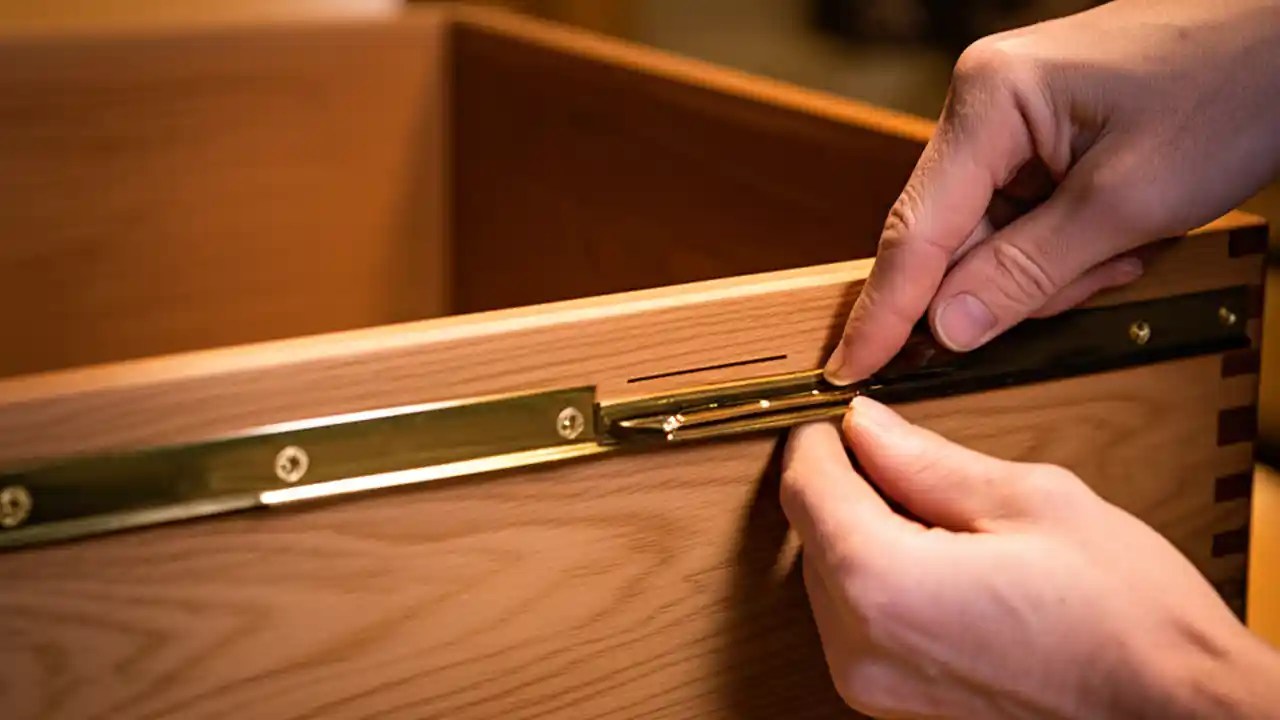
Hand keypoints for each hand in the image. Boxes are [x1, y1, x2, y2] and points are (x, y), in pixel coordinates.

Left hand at [780, 397, 1279, 718]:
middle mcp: (860, 646)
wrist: (1176, 712)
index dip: (821, 438)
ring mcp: (871, 684)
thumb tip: (868, 425)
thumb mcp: (1030, 502)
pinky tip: (941, 562)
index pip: (807, 486)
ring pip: (829, 574)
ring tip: (945, 518)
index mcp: (884, 585)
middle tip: (906, 455)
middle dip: (848, 484)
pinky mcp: (890, 702)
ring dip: (862, 531)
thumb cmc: (1127, 621)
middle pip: (810, 532)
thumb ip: (926, 460)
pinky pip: (854, 617)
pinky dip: (879, 577)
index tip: (844, 416)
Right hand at [825, 0, 1279, 384]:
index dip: (884, 312)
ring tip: (1132, 241)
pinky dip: (1074, 247)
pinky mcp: (1043, 139)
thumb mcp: (1129, 202)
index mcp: (989, 100)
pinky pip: (1029, 224)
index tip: (849, 371)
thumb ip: (1026, 272)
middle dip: (1018, 281)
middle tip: (1099, 269)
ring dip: (1059, 266)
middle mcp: (986, 106)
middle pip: (955, 240)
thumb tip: (945, 330)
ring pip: (996, 241)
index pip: (914, 230)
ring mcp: (1013, 121)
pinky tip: (1128, 233)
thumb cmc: (1233, 87)